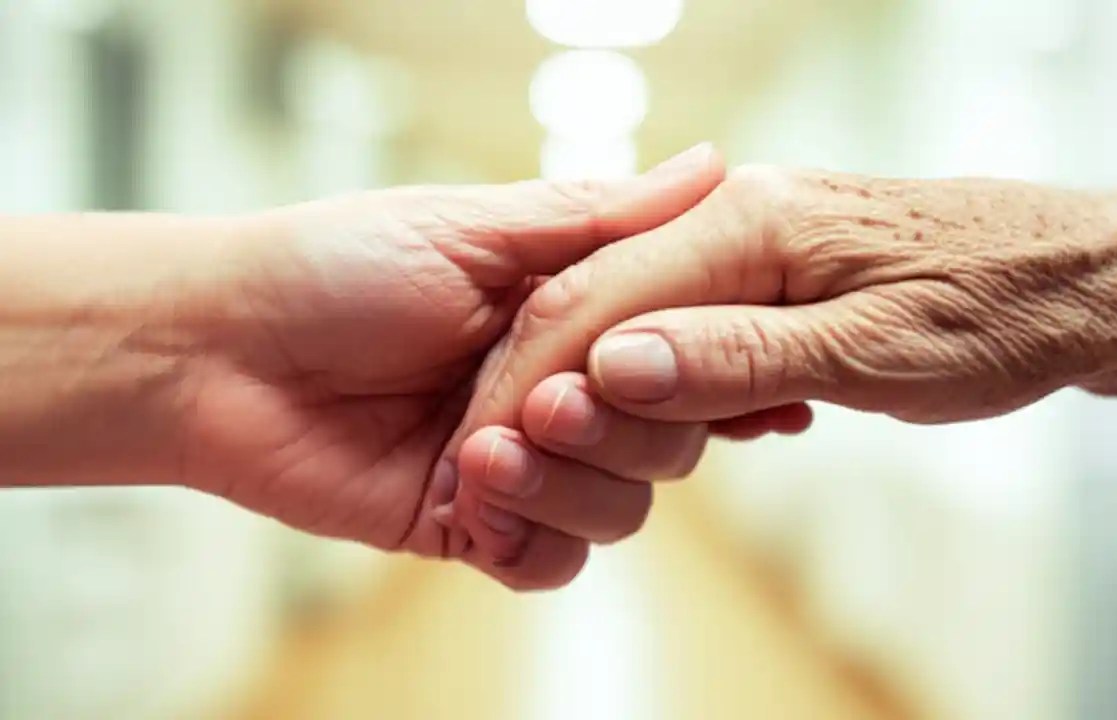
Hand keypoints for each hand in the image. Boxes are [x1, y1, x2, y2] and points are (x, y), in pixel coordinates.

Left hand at [172, 145, 724, 576]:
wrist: (221, 351)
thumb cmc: (335, 267)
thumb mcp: (474, 227)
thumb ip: (598, 217)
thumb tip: (710, 169)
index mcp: (571, 316)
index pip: (681, 351)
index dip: (709, 363)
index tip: (723, 369)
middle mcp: (557, 392)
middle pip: (666, 441)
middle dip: (622, 427)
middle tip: (549, 398)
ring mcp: (521, 465)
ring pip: (620, 510)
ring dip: (568, 484)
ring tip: (485, 446)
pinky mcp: (473, 526)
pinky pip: (548, 564)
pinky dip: (527, 537)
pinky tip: (472, 495)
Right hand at [444, 166, 1116, 544]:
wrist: (1081, 277)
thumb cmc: (997, 306)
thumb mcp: (874, 351)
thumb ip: (740, 357)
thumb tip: (618, 370)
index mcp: (749, 221)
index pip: (600, 300)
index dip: (537, 382)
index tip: (491, 453)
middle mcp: (737, 218)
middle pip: (600, 304)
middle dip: (546, 392)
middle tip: (502, 475)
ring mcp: (753, 243)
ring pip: (637, 319)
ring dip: (598, 396)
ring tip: (564, 465)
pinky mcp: (773, 275)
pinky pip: (688, 327)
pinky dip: (660, 385)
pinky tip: (660, 431)